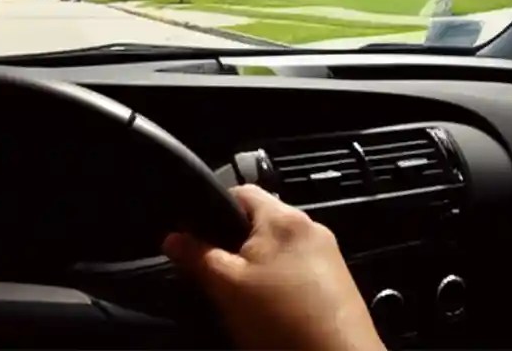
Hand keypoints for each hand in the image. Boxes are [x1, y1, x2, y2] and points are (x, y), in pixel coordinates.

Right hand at [163, 184, 383, 350]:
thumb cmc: (280, 320)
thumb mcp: (226, 287)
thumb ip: (196, 256)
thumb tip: (172, 238)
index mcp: (284, 217)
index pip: (240, 191)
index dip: (211, 209)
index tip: (196, 236)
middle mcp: (312, 227)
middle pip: (259, 221)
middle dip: (235, 243)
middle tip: (217, 273)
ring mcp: (330, 255)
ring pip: (278, 248)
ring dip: (258, 265)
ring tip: (244, 296)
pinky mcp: (339, 282)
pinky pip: (298, 268)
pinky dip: (280, 281)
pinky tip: (272, 309)